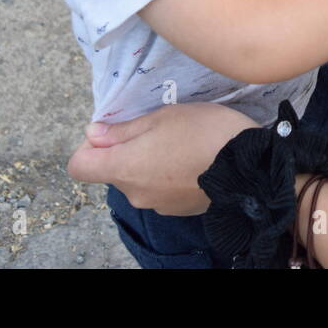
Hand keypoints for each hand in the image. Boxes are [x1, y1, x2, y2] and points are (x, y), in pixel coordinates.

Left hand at [67, 102, 257, 215]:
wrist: (248, 164)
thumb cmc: (202, 132)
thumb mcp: (162, 117)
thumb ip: (122, 130)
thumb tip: (92, 135)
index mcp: (123, 168)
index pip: (79, 166)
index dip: (89, 147)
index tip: (112, 133)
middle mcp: (134, 193)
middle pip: (113, 172)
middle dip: (127, 152)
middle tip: (158, 130)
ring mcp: (157, 206)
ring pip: (139, 182)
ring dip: (150, 165)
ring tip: (182, 146)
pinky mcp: (178, 210)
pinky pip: (161, 191)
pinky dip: (169, 177)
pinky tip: (194, 162)